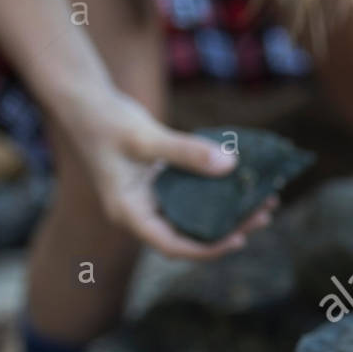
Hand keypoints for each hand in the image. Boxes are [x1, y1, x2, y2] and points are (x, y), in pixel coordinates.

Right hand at [56, 90, 276, 259]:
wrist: (87, 103)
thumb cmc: (105, 122)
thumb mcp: (145, 138)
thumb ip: (186, 152)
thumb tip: (230, 165)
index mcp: (130, 214)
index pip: (172, 245)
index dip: (207, 248)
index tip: (240, 238)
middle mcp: (143, 213)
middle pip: (191, 233)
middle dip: (229, 228)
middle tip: (264, 214)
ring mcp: (153, 199)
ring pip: (196, 215)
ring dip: (228, 211)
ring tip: (264, 201)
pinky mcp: (162, 184)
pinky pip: (195, 195)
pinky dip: (218, 191)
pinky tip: (243, 181)